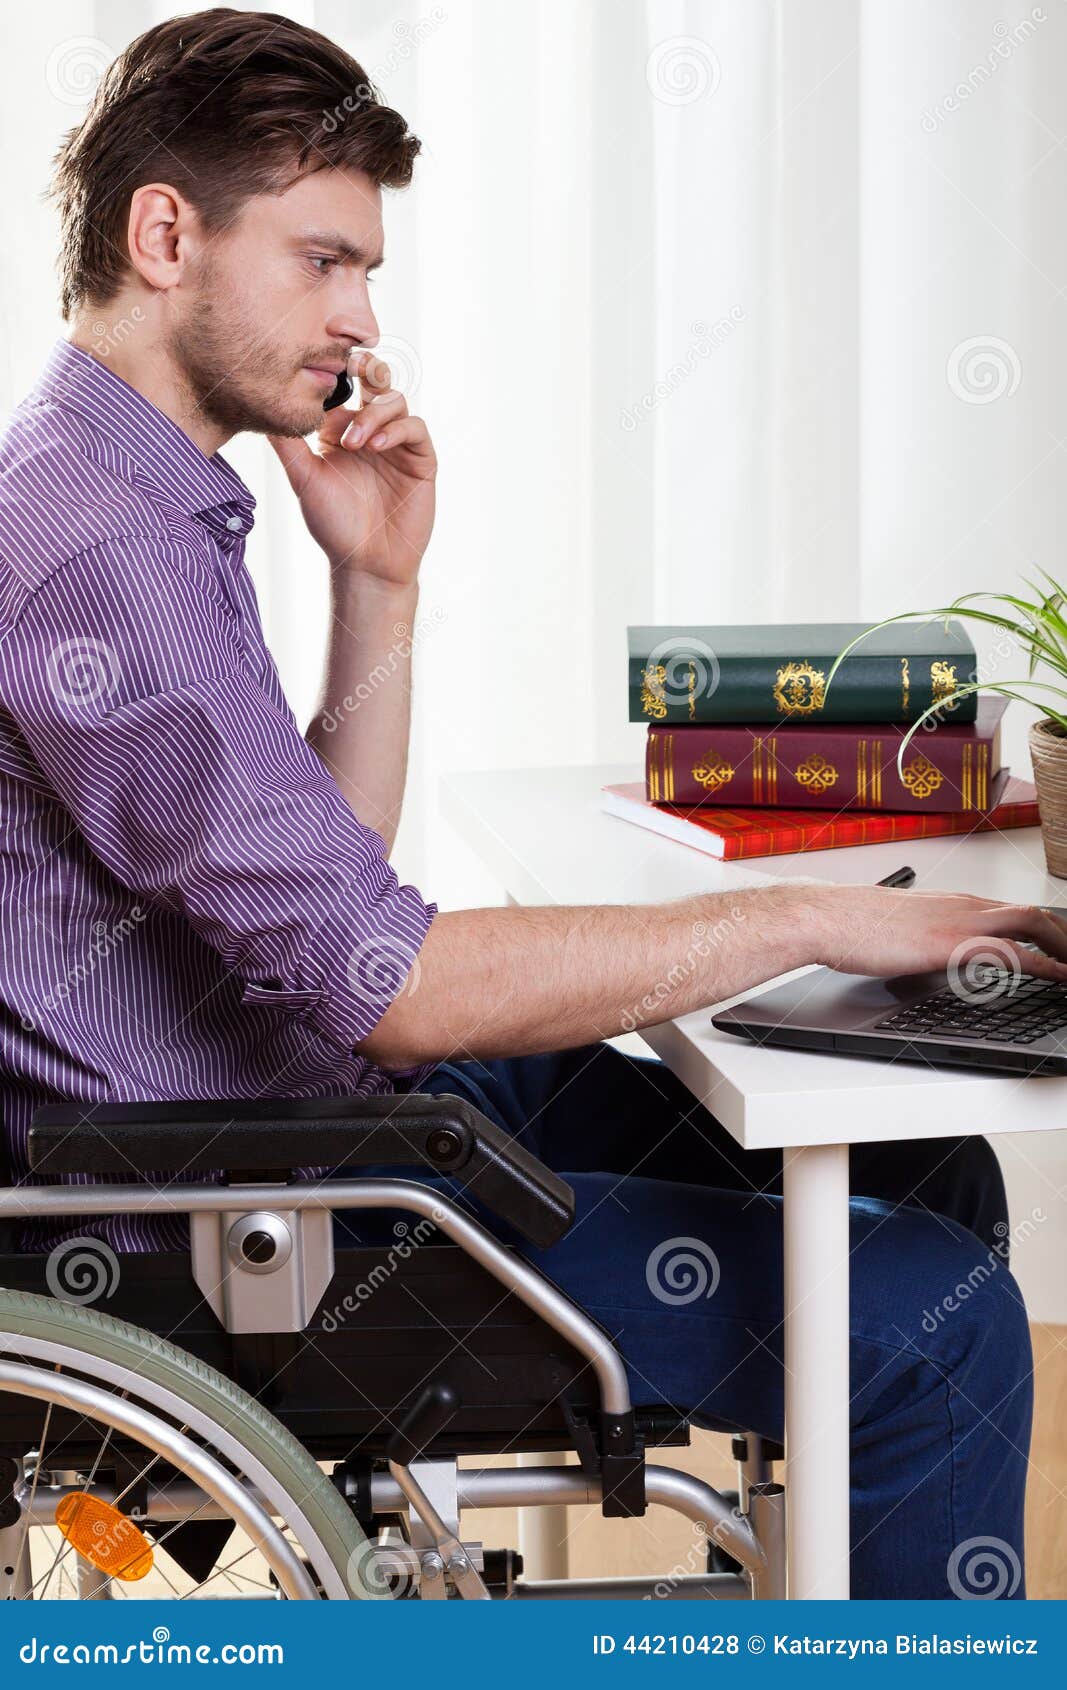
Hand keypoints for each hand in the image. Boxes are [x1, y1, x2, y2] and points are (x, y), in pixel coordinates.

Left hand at [268, 350, 435, 585]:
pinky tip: (376, 445)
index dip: (336, 376)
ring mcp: (398, 444)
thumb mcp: (303, 479)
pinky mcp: (421, 459)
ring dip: (374, 414)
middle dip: (367, 366)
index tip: (321, 363)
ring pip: (394, 401)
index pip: (343, 390)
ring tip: (355, 442)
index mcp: (342, 432)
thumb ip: (287, 444)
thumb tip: (260, 409)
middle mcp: (371, 432)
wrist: (366, 562)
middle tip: (352, 362)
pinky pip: (415, 428)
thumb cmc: (333, 525)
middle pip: (375, 383)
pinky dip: (396, 429)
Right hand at [807, 885, 1066, 982]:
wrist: (828, 918)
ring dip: (1061, 945)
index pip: (1010, 910)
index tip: (1053, 946)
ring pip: (1033, 924)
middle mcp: (964, 905)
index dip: (1040, 929)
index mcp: (951, 902)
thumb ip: (921, 940)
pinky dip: (1047, 965)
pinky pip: (1015, 953)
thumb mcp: (896, 931)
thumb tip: (922, 958)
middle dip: (1060, 936)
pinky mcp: (955, 944)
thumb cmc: (851, 925)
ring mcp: (962, 922)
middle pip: (1032, 913)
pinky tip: (1060, 977)